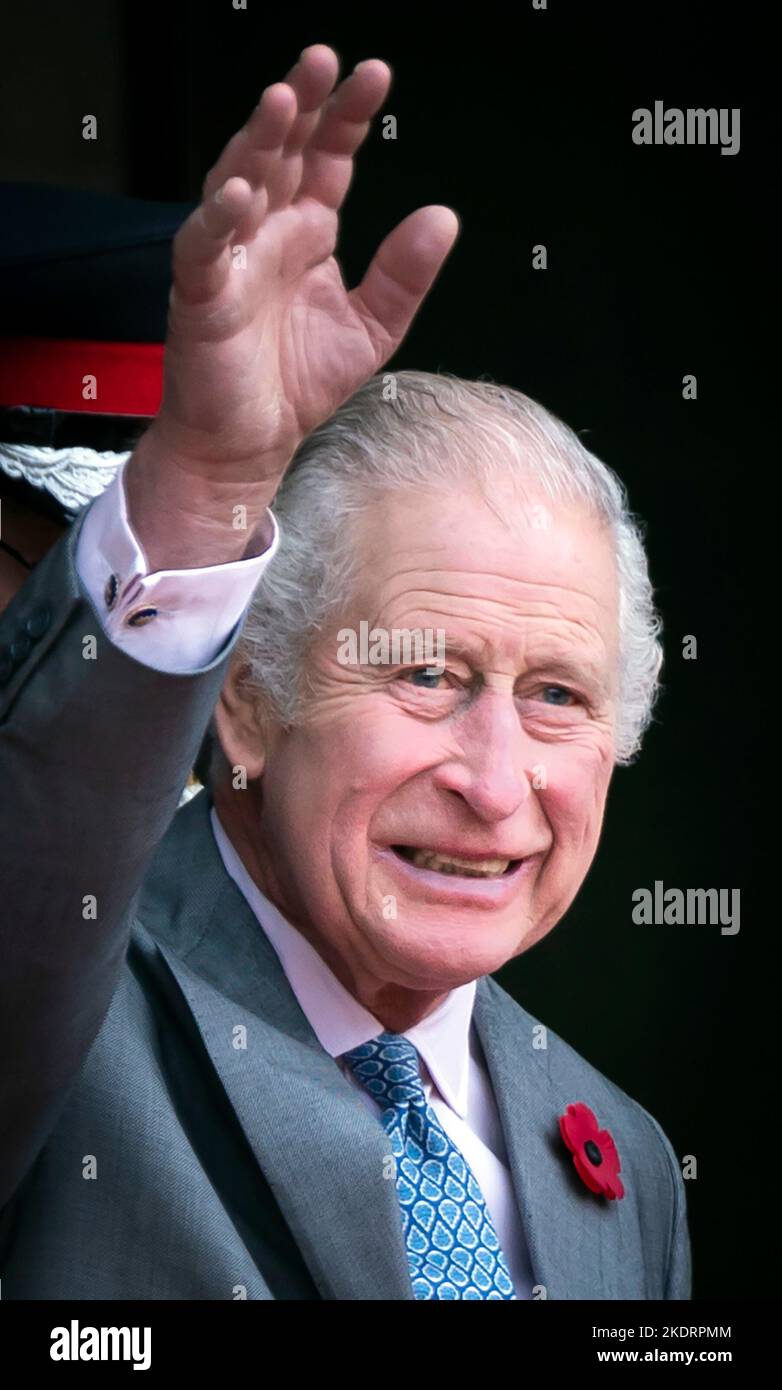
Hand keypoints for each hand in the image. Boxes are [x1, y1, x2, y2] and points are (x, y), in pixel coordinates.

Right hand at [127, 44, 458, 566]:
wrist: (251, 444)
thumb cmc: (297, 383)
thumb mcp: (372, 327)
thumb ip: (404, 273)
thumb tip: (444, 216)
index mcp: (309, 233)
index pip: (330, 158)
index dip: (349, 118)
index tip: (376, 78)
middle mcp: (269, 233)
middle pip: (284, 152)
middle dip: (302, 105)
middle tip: (324, 62)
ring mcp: (232, 258)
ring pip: (239, 181)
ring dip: (259, 141)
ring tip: (284, 102)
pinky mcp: (201, 293)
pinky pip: (204, 246)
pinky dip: (218, 218)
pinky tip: (240, 192)